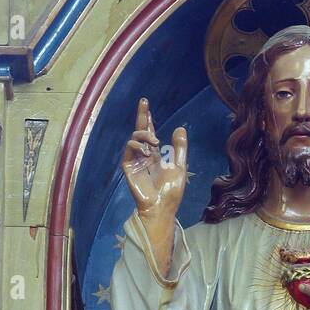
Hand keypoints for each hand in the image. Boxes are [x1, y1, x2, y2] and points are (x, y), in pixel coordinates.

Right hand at [122, 98, 187, 222]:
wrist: (161, 207)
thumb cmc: (171, 192)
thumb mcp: (179, 166)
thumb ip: (179, 148)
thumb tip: (180, 128)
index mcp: (156, 156)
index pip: (150, 134)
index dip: (148, 120)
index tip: (147, 106)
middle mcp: (144, 156)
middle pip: (140, 131)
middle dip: (142, 116)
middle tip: (144, 102)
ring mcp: (135, 160)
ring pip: (135, 138)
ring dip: (145, 134)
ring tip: (155, 141)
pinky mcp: (129, 166)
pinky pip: (129, 148)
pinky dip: (137, 144)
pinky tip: (147, 151)